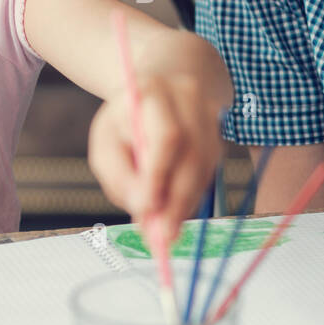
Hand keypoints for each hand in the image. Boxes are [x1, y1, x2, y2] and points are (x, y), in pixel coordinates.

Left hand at [87, 72, 224, 248]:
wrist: (160, 87)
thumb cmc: (124, 122)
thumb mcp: (105, 141)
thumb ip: (118, 175)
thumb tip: (142, 209)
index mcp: (153, 93)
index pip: (165, 136)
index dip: (158, 175)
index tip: (144, 209)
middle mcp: (189, 100)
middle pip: (192, 155)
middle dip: (176, 200)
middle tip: (162, 237)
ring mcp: (210, 117)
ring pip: (204, 168)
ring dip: (185, 204)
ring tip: (166, 232)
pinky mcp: (218, 136)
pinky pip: (208, 173)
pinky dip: (191, 198)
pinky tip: (175, 213)